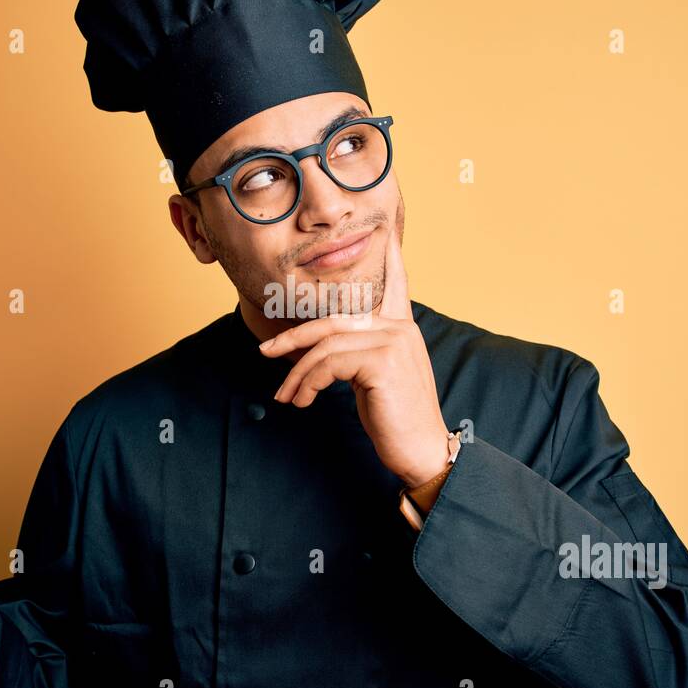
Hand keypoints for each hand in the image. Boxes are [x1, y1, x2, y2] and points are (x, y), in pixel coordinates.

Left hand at [259, 220, 451, 487]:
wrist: (422, 451)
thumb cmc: (395, 418)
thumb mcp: (374, 378)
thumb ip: (356, 353)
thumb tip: (313, 347)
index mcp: (402, 328)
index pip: (397, 286)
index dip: (391, 261)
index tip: (387, 236)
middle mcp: (400, 328)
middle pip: (334, 321)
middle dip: (294, 336)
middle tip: (266, 352)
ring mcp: (392, 342)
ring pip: (325, 346)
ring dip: (297, 374)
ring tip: (286, 397)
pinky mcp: (382, 363)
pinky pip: (328, 364)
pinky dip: (308, 383)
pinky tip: (304, 401)